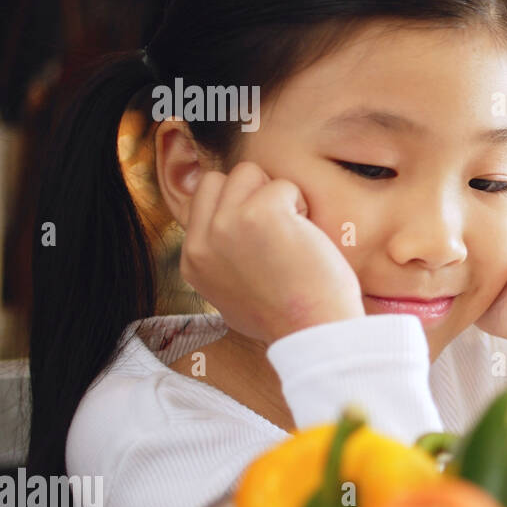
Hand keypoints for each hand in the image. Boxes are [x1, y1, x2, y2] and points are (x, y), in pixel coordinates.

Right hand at [179, 160, 364, 343]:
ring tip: (293, 233)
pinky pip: (284, 186)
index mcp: (193, 261)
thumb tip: (226, 230)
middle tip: (279, 230)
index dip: (238, 205)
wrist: (313, 333)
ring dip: (277, 195)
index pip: (204, 200)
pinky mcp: (260, 214)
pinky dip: (302, 205)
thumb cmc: (288, 317)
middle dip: (254, 193)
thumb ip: (222, 260)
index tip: (264, 235)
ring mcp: (227, 225)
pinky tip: (307, 237)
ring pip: (249, 173)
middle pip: (222, 180)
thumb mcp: (232, 294)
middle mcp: (202, 242)